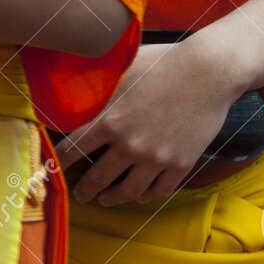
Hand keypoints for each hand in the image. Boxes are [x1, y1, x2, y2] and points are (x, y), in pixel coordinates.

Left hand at [59, 37, 244, 206]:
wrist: (211, 71)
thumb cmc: (165, 63)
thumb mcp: (123, 72)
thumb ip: (99, 90)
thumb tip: (72, 94)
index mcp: (110, 122)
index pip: (72, 150)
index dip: (58, 162)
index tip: (52, 168)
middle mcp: (130, 146)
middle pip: (98, 178)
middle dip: (85, 189)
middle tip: (81, 194)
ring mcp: (157, 159)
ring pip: (127, 191)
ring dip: (112, 198)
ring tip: (106, 200)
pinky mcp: (181, 164)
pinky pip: (159, 190)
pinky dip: (146, 195)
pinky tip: (140, 195)